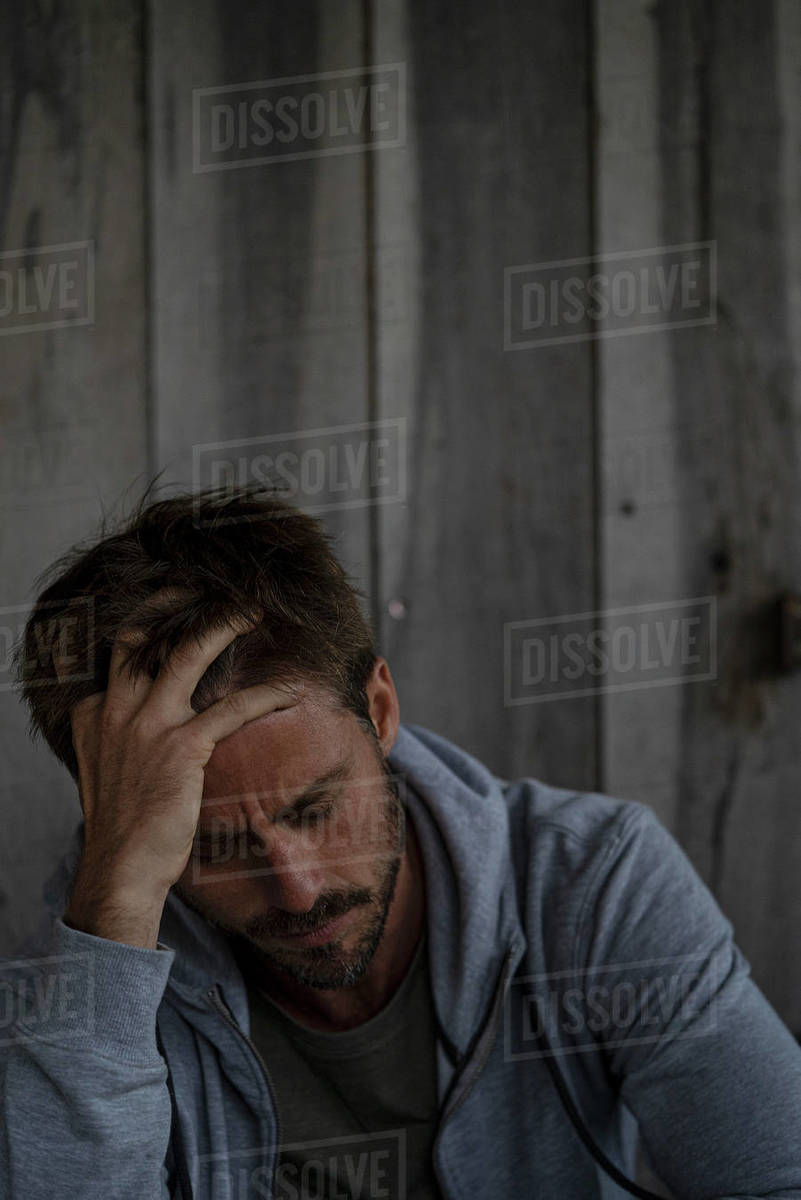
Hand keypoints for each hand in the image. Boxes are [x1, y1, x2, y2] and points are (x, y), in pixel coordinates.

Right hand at [63, 591, 294, 945]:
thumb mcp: (104, 768)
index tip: (171, 606)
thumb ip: (116, 735)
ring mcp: (147, 725)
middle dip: (176, 602)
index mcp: (94, 713)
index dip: (148, 624)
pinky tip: (290, 690)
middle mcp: (115, 710)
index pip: (119, 654)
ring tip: (254, 610)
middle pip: (144, 635)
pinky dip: (265, 695)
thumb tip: (143, 722)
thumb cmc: (121, 825)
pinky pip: (232, 707)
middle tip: (210, 588)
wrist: (120, 868)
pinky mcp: (182, 747)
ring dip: (224, 625)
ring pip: (188, 653)